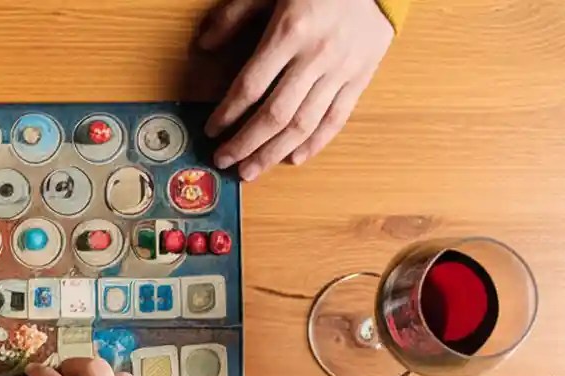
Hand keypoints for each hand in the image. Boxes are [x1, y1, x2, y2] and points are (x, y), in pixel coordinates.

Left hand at [199, 0, 393, 179]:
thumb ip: (234, 16)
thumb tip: (203, 46)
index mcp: (289, 32)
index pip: (250, 86)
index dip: (228, 113)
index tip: (211, 130)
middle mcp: (315, 57)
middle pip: (275, 114)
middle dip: (246, 143)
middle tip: (224, 161)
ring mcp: (341, 70)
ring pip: (304, 123)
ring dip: (274, 152)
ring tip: (251, 170)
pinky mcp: (361, 77)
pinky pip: (337, 118)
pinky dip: (315, 143)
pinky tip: (295, 159)